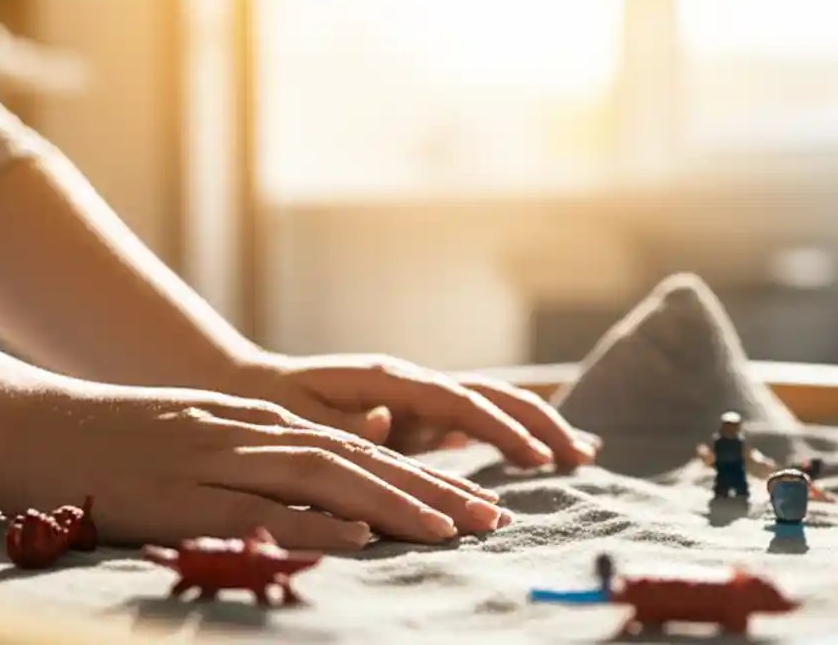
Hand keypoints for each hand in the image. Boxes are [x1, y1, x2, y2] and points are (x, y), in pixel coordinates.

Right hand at [0, 382, 509, 548]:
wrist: (36, 426)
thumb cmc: (124, 442)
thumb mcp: (209, 438)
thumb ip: (267, 460)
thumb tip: (328, 503)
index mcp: (265, 423)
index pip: (363, 451)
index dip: (425, 476)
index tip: (478, 502)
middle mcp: (256, 435)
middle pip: (361, 462)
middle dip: (432, 490)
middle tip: (491, 519)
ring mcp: (222, 461)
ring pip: (325, 478)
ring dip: (393, 504)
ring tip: (448, 528)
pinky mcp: (185, 495)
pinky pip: (259, 510)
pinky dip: (311, 523)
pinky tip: (356, 540)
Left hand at [226, 353, 600, 468]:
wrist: (254, 389)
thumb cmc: (277, 405)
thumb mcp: (301, 415)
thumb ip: (346, 421)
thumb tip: (387, 421)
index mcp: (394, 378)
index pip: (464, 401)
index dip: (504, 429)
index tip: (540, 458)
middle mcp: (417, 383)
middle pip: (495, 396)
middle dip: (542, 423)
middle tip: (584, 456)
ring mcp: (422, 399)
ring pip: (495, 406)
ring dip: (538, 427)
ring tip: (582, 452)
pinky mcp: (420, 417)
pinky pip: (478, 423)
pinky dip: (513, 435)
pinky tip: (540, 453)